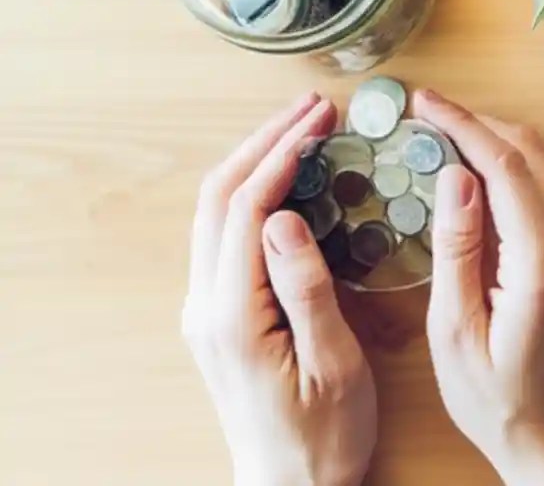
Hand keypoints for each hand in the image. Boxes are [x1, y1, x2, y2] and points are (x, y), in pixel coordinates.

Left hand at [181, 93, 375, 485]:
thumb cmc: (322, 438)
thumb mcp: (334, 367)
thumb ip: (307, 291)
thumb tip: (284, 218)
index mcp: (234, 317)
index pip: (248, 210)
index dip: (281, 156)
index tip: (318, 122)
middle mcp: (207, 307)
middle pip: (219, 199)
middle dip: (263, 143)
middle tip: (311, 108)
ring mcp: (206, 310)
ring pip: (215, 213)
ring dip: (253, 162)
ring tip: (300, 130)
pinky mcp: (217, 315)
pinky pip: (224, 235)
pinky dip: (251, 193)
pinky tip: (285, 180)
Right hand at [415, 90, 543, 485]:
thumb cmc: (498, 401)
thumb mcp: (455, 333)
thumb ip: (456, 249)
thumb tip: (453, 175)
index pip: (505, 168)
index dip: (462, 125)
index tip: (424, 103)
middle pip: (531, 154)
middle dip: (477, 124)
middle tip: (426, 113)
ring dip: (496, 145)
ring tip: (442, 136)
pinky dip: (512, 172)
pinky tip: (474, 176)